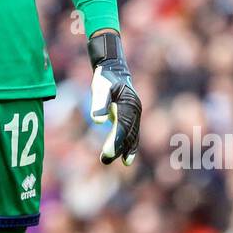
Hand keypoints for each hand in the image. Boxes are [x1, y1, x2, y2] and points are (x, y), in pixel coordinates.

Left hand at [88, 30, 140, 165]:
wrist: (114, 70)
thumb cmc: (105, 78)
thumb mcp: (100, 88)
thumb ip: (99, 103)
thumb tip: (97, 121)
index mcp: (129, 104)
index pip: (122, 126)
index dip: (116, 141)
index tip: (107, 153)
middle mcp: (136, 110)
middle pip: (129, 133)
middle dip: (119, 148)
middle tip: (105, 160)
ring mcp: (136, 114)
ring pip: (133, 135)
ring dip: (125, 149)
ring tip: (116, 162)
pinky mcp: (132, 117)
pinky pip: (133, 133)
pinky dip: (130, 145)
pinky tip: (126, 158)